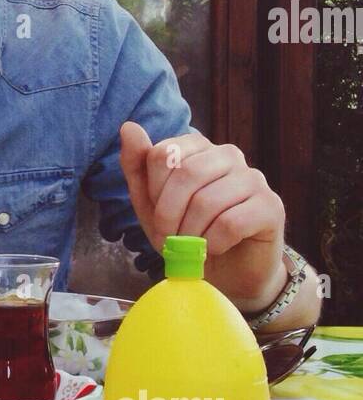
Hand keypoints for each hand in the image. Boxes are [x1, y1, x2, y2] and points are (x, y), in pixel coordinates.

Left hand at [119, 121, 286, 308]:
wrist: (227, 272)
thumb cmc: (189, 233)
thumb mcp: (152, 204)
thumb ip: (138, 166)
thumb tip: (128, 126)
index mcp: (199, 147)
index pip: (162, 154)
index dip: (153, 192)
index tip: (158, 217)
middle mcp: (229, 155)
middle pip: (186, 174)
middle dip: (169, 215)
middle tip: (170, 240)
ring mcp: (254, 178)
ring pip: (207, 201)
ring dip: (191, 234)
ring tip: (193, 248)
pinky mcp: (271, 207)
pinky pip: (231, 223)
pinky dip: (214, 244)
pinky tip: (216, 248)